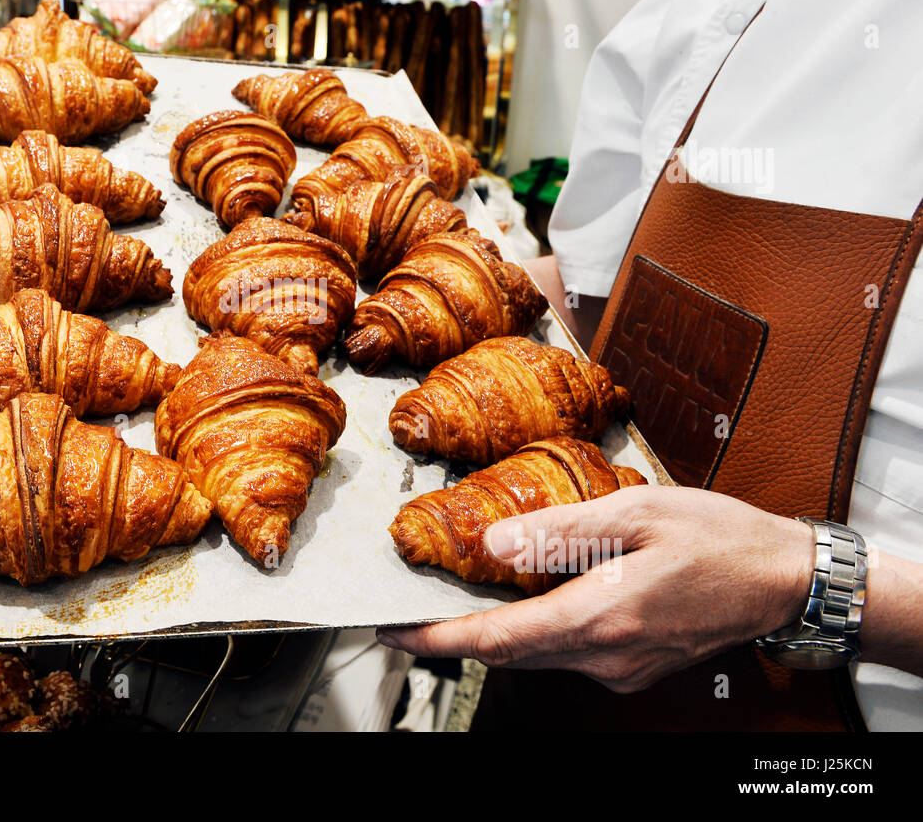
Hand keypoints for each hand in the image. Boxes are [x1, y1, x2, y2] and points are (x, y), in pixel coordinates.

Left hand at [377, 485, 814, 692]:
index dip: (440, 638)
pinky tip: (525, 602)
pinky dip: (533, 632)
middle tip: (413, 613)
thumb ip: (561, 530)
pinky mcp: (632, 666)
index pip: (498, 639)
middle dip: (456, 636)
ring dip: (493, 633)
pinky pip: (566, 654)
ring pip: (536, 655)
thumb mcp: (637, 514)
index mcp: (601, 616)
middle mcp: (606, 655)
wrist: (782, 579)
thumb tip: (495, 542)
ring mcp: (621, 668)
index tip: (397, 631)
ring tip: (456, 603)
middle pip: (509, 653)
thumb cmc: (718, 538)